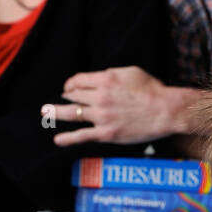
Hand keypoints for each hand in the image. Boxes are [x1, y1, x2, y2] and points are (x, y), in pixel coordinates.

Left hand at [42, 67, 174, 145]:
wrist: (165, 111)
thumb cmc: (152, 90)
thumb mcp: (131, 72)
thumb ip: (111, 74)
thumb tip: (97, 78)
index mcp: (105, 79)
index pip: (78, 81)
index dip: (71, 83)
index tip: (69, 87)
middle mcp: (100, 97)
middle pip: (74, 96)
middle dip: (65, 96)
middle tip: (60, 99)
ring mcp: (101, 116)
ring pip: (72, 114)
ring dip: (56, 112)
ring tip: (45, 113)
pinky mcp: (106, 133)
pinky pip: (82, 136)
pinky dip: (68, 138)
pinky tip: (58, 140)